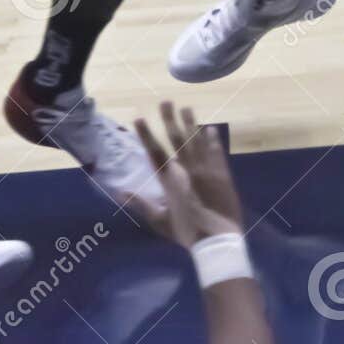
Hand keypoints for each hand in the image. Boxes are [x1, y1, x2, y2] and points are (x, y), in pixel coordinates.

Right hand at [131, 102, 243, 247]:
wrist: (218, 242)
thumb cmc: (187, 233)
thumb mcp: (160, 221)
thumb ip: (141, 204)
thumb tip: (120, 192)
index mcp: (171, 182)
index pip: (155, 153)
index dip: (146, 135)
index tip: (138, 118)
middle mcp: (188, 171)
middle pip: (177, 140)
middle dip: (169, 120)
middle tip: (165, 102)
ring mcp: (207, 170)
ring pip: (197, 141)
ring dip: (191, 123)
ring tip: (186, 107)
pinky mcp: (222, 174)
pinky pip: (216, 152)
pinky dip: (213, 139)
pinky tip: (210, 128)